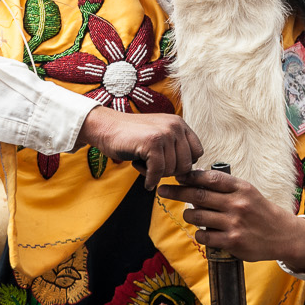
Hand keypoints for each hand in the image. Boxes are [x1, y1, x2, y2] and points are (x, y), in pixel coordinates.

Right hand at [78, 107, 202, 189]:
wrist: (106, 127)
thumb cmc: (131, 136)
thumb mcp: (159, 136)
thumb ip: (175, 148)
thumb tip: (189, 175)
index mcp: (179, 124)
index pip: (197, 152)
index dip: (184, 164)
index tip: (169, 167)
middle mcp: (175, 126)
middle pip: (186, 165)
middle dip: (170, 172)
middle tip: (153, 167)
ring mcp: (164, 133)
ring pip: (172, 170)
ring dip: (157, 174)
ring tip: (143, 163)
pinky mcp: (152, 142)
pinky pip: (158, 172)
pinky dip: (151, 180)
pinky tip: (145, 179)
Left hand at [157, 169, 304, 267]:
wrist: (282, 234)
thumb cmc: (259, 210)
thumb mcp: (247, 192)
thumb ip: (225, 187)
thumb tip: (194, 181)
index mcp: (241, 187)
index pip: (209, 178)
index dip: (190, 175)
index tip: (177, 175)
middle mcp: (237, 203)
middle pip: (198, 195)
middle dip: (177, 191)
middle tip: (163, 190)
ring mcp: (234, 223)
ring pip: (197, 216)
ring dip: (188, 215)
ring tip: (189, 214)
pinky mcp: (232, 242)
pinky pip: (204, 236)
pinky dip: (199, 233)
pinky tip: (203, 231)